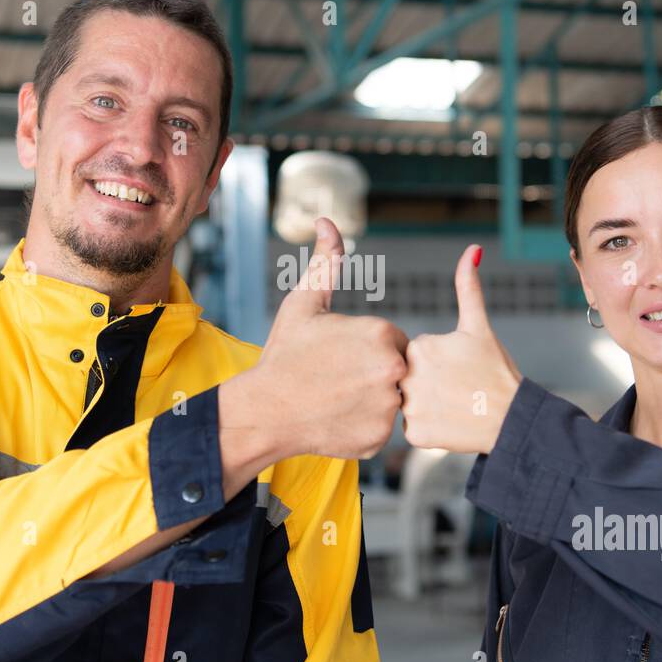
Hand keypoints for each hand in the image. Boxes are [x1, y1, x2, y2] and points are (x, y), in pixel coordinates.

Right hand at [232, 217, 407, 462]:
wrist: (265, 410)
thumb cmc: (284, 354)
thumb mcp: (304, 302)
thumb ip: (327, 261)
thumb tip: (327, 222)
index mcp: (382, 334)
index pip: (393, 340)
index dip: (365, 348)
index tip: (339, 356)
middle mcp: (393, 370)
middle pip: (396, 370)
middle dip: (372, 373)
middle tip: (337, 379)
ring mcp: (388, 408)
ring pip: (390, 400)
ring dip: (370, 399)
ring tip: (336, 398)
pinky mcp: (380, 439)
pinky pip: (382, 428)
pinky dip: (363, 425)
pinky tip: (337, 417)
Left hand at [400, 245, 521, 453]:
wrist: (512, 419)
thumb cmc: (496, 370)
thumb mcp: (478, 326)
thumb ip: (468, 287)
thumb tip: (472, 249)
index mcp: (419, 347)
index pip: (416, 353)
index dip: (438, 361)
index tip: (458, 368)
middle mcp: (407, 376)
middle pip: (409, 376)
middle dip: (430, 382)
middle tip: (458, 389)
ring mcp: (409, 408)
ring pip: (408, 402)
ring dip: (427, 404)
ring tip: (454, 405)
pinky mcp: (414, 435)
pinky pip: (412, 428)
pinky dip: (429, 427)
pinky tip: (449, 422)